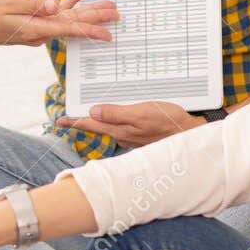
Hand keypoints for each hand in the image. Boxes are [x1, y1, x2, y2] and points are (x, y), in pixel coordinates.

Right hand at [0, 0, 117, 46]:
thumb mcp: (8, 3)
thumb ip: (33, 4)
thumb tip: (55, 4)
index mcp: (35, 28)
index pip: (68, 29)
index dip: (90, 29)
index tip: (107, 33)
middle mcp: (40, 31)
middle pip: (74, 25)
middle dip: (96, 19)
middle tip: (116, 14)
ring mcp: (38, 28)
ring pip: (68, 19)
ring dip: (87, 11)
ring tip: (106, 5)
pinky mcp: (35, 22)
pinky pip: (56, 14)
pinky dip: (68, 4)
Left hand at [56, 101, 202, 147]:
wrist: (189, 134)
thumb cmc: (168, 122)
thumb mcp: (141, 113)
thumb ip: (117, 113)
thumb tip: (93, 112)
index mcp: (119, 130)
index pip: (91, 125)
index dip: (75, 122)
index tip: (60, 121)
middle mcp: (122, 135)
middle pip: (98, 127)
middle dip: (85, 121)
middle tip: (70, 116)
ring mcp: (131, 137)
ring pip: (110, 127)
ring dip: (100, 120)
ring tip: (91, 112)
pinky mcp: (140, 135)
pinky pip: (122, 127)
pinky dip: (116, 120)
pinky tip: (118, 114)